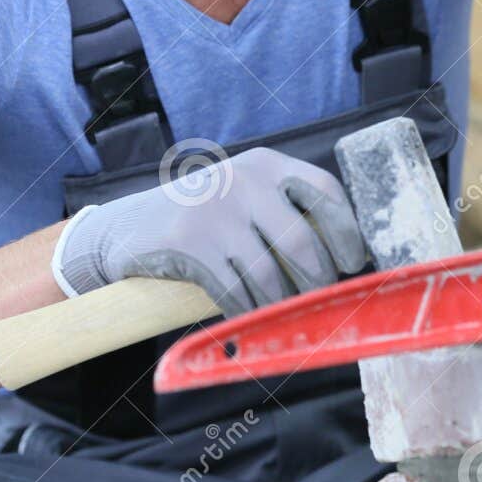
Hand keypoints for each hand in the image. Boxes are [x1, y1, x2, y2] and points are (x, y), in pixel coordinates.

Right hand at [51, 146, 368, 314]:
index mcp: (267, 165)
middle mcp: (245, 181)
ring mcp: (216, 210)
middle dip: (317, 280)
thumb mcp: (244, 198)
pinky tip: (247, 317)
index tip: (353, 263)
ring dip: (281, 304)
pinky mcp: (190, 242)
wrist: (129, 227)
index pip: (325, 192)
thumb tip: (342, 257)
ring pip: (270, 275)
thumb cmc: (203, 220)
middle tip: (317, 300)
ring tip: (280, 314)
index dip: (347, 231)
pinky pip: (235, 292)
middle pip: (303, 241)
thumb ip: (285, 212)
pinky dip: (246, 312)